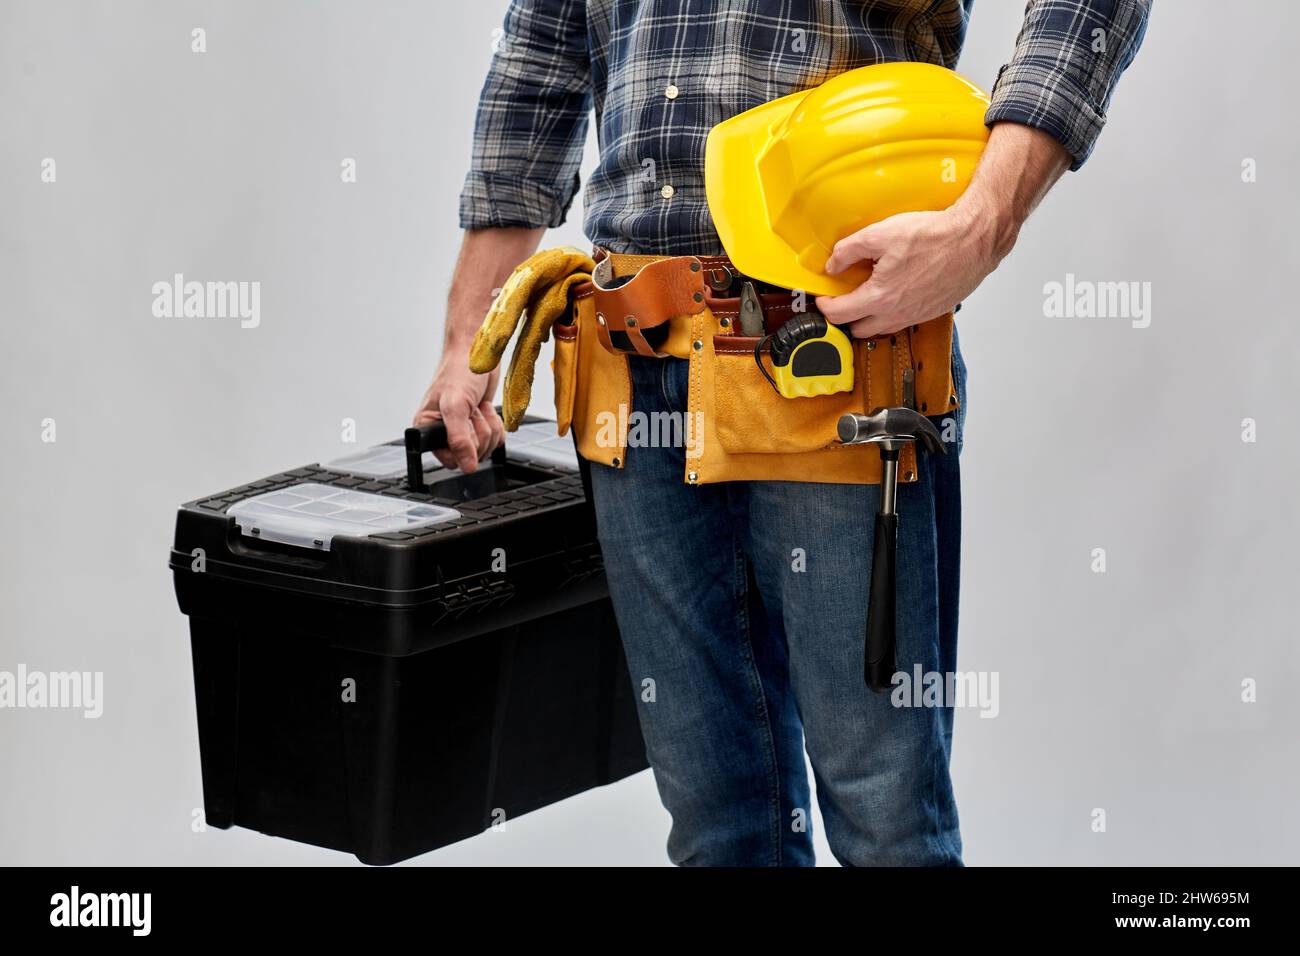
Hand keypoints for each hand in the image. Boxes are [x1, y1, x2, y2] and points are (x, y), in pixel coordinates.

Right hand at [412, 354, 503, 472]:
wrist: (477, 353)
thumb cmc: (459, 372)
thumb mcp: (455, 406)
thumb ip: (458, 439)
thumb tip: (467, 467)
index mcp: (428, 428)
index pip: (450, 460)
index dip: (463, 447)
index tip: (464, 426)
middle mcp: (444, 432)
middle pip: (472, 455)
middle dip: (478, 432)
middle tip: (471, 410)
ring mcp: (464, 429)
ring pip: (486, 448)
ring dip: (488, 426)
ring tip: (477, 406)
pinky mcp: (480, 424)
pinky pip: (496, 440)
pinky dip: (496, 424)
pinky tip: (486, 408)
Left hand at [815, 122, 1071, 338]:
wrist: (974, 238)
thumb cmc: (934, 236)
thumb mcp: (881, 234)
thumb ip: (849, 250)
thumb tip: (833, 264)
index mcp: (880, 298)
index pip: (839, 315)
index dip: (824, 305)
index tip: (823, 297)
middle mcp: (897, 314)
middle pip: (858, 329)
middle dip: (846, 316)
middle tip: (843, 297)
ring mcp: (916, 315)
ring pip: (882, 328)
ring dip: (869, 316)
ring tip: (868, 294)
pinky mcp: (931, 312)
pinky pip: (903, 320)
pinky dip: (893, 312)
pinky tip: (896, 290)